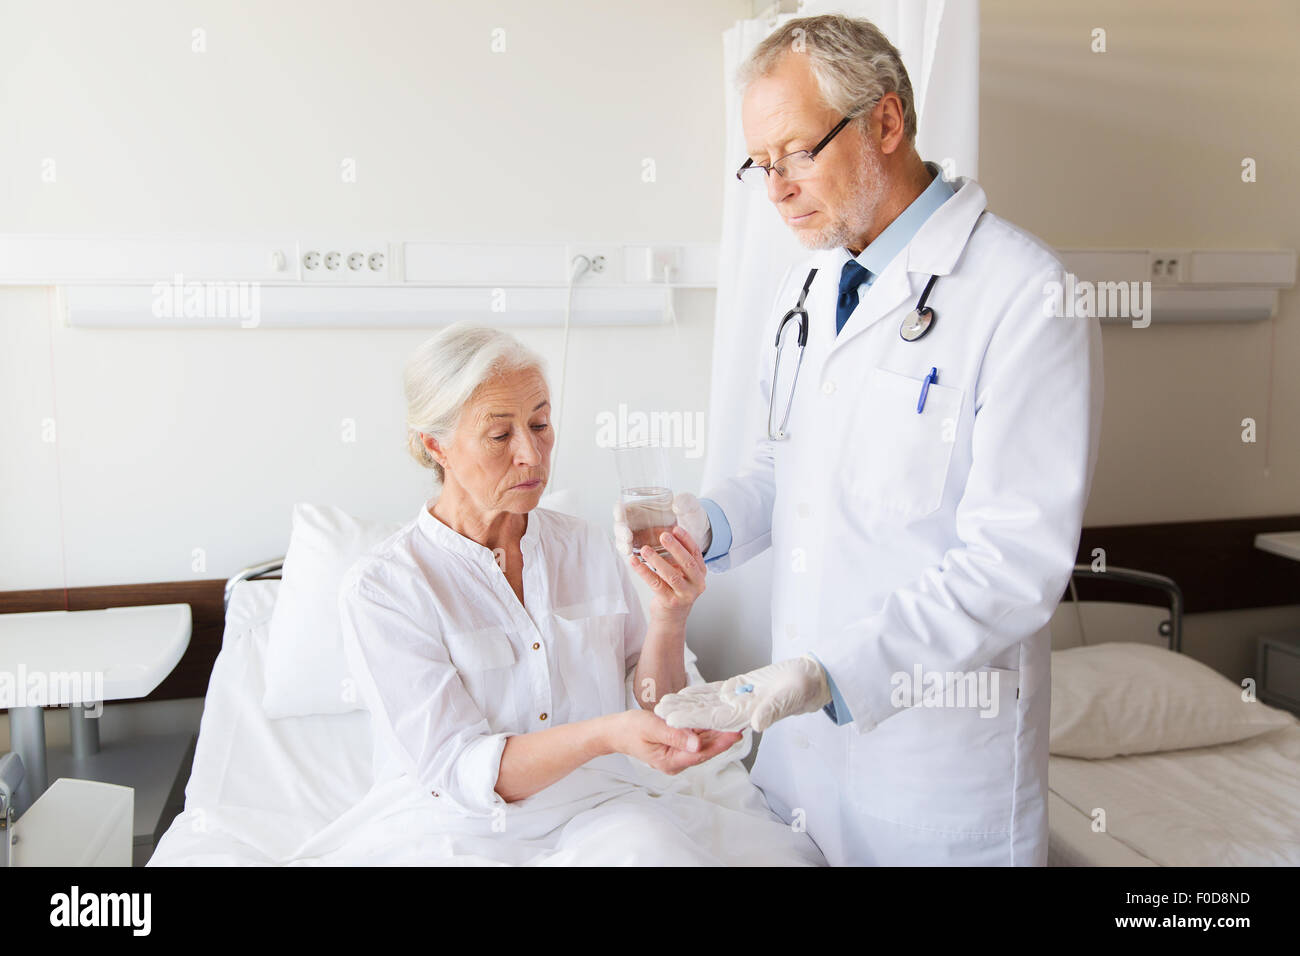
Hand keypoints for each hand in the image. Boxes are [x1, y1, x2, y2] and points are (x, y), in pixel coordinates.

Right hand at [609, 709, 741, 774]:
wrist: (616, 732)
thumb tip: (697, 744)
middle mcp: (677, 762)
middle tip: (740, 722)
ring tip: (732, 720)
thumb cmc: (630, 729)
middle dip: (723, 737)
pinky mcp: (678, 748)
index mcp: (670, 761)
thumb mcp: (652, 728)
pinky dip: (706, 730)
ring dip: (717, 733)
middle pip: (706, 750)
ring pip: (703, 745)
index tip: (735, 733)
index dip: (720, 744)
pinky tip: (716, 720)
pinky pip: (695, 740)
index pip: (701, 754)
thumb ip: (674, 736)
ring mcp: (678, 756)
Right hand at [613, 491, 711, 556]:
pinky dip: (630, 556)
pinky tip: (633, 558)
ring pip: (623, 540)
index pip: (624, 505)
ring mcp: (639, 537)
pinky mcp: (644, 551)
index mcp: (644, 506)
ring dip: (623, 544)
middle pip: (620, 524)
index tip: (621, 511)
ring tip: (629, 548)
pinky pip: (632, 553)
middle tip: (627, 536)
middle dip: (620, 530)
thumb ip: (686, 501)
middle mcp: (637, 521)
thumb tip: (677, 504)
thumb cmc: (691, 516)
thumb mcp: (690, 505)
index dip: (619, 508)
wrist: (699, 535)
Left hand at [624, 524, 706, 619]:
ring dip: (657, 560)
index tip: (675, 528)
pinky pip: (656, 584)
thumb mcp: (682, 573)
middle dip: (675, 548)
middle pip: (687, 563)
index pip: (695, 553)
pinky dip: (644, 572)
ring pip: (671, 575)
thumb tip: (664, 534)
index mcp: (701, 574)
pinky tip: (634, 562)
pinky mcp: (670, 602)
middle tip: (663, 535)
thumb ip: (678, 558)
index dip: (686, 540)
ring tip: (645, 549)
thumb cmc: (675, 590)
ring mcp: (685, 595)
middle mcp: (696, 584)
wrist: (671, 618)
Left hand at [655, 656, 832, 732]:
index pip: (714, 720)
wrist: (813, 679)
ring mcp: (739, 699)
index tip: (672, 722)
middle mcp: (740, 710)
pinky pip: (716, 691)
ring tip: (664, 702)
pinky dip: (700, 692)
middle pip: (705, 714)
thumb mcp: (789, 697)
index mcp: (748, 714)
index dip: (693, 721)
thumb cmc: (804, 688)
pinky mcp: (740, 687)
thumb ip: (772, 711)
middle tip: (657, 713)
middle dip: (681, 714)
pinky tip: (685, 691)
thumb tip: (756, 724)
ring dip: (685, 703)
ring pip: (707, 702)